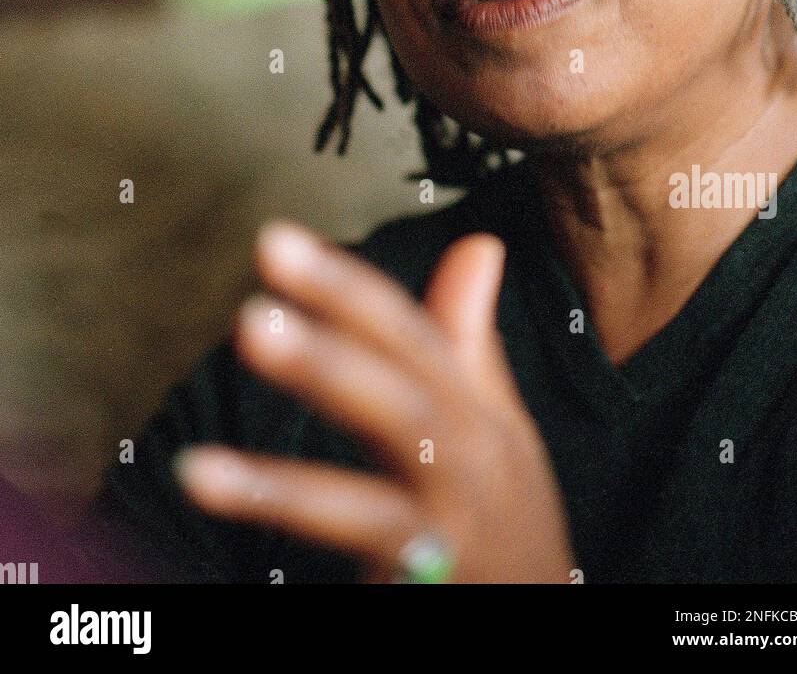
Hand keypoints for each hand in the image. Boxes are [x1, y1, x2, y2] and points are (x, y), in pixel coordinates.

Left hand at [172, 222, 576, 582]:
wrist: (539, 615)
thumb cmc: (508, 517)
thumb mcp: (499, 426)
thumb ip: (470, 339)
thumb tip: (478, 242)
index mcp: (478, 419)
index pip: (409, 339)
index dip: (343, 289)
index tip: (274, 241)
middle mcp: (467, 473)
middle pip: (397, 409)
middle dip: (329, 363)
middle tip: (251, 319)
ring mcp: (444, 544)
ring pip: (366, 513)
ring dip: (284, 489)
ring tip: (196, 468)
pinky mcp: (423, 592)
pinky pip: (354, 574)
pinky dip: (289, 558)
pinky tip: (222, 528)